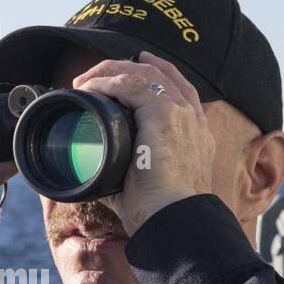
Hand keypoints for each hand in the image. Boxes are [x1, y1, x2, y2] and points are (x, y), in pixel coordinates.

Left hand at [71, 51, 226, 235]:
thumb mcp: (146, 188)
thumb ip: (126, 176)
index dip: (159, 70)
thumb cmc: (160, 214)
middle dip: (127, 67)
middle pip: (161, 74)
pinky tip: (89, 87)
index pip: (180, 89)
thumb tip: (97, 178)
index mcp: (197, 134)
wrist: (176, 220)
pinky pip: (131, 84)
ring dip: (111, 72)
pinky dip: (106, 82)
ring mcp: (181, 114)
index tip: (139, 62)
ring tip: (86, 80)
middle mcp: (193, 119)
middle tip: (98, 75)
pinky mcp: (165, 114)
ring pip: (145, 74)